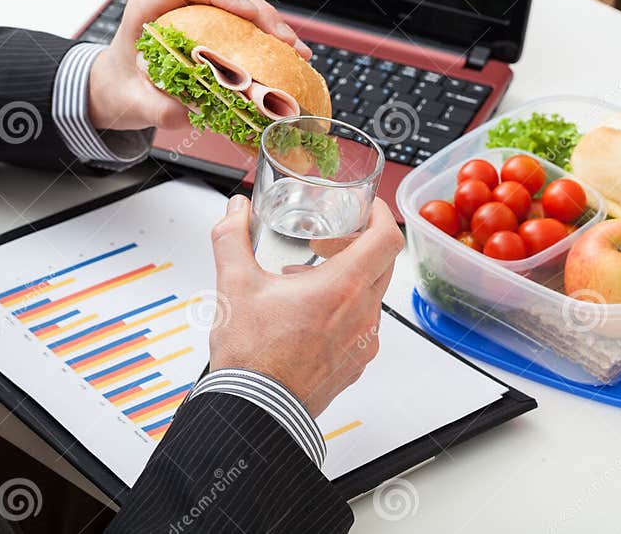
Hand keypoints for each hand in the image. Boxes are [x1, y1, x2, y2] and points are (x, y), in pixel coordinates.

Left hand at [87, 0, 311, 131]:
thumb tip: (183, 113)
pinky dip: (266, 41)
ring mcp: (197, 16)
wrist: (115, 90)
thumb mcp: (129, 103)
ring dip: (271, 26)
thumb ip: (153, 107)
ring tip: (295, 51)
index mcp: (148, 9)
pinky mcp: (212, 31)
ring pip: (240, 7)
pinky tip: (288, 56)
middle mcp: (175, 5)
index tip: (243, 10)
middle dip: (259, 13)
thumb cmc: (118, 88)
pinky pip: (243, 27)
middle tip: (284, 40)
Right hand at [208, 195, 404, 417]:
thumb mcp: (235, 285)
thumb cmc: (252, 356)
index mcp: (343, 288)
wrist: (256, 411)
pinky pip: (363, 325)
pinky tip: (309, 316)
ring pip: (371, 295)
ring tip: (304, 282)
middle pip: (382, 264)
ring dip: (346, 279)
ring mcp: (364, 342)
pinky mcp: (357, 362)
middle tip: (325, 244)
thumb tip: (234, 211)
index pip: (387, 239)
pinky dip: (344, 309)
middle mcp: (363, 314)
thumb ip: (232, 237)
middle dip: (355, 245)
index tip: (365, 208)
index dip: (379, 215)